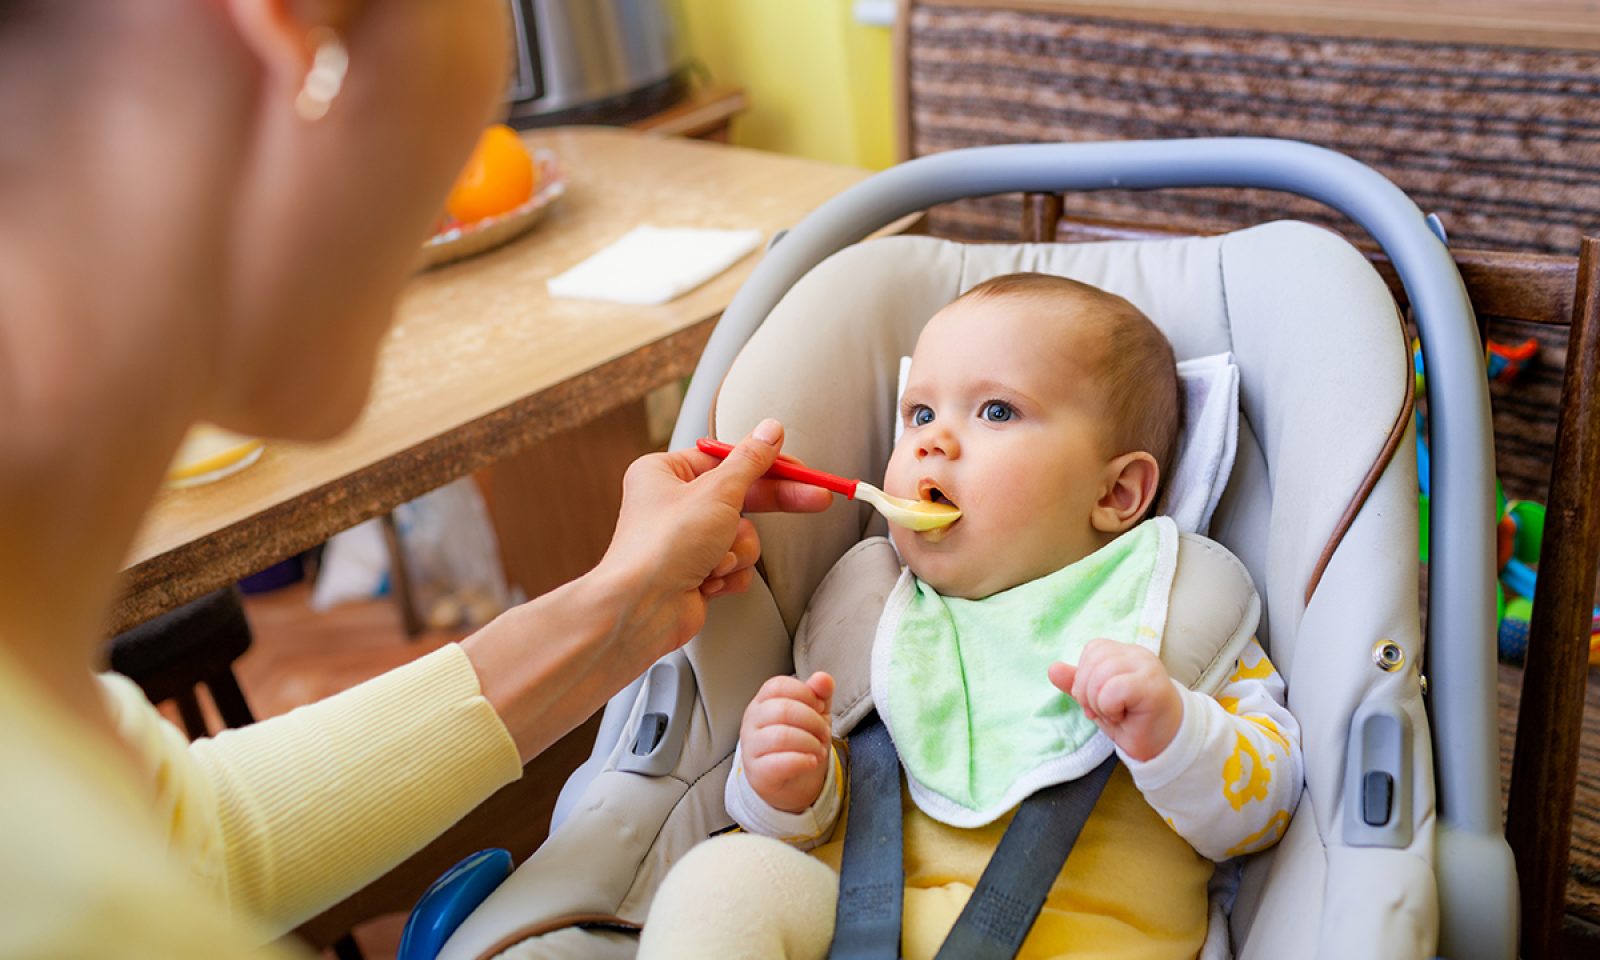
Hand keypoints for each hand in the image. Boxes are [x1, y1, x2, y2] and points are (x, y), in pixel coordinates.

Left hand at [462, 419, 829, 763]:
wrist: (641, 610)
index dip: (769, 465)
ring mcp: (685, 541)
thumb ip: (751, 461)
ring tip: (714, 559)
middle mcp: (672, 504)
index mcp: (666, 473)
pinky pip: (735, 565)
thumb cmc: (662, 547)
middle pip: (741, 496)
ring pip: (743, 536)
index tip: (803, 471)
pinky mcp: (696, 572)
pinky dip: (728, 574)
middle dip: (771, 506)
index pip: (729, 460)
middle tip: (817, 500)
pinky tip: (706, 581)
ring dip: (737, 551)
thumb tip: (770, 431)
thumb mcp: (717, 492)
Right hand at [741, 672, 835, 813]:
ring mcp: (751, 747)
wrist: (792, 783)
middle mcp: (751, 721)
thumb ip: (819, 694)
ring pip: (781, 736)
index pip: (778, 685)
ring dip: (810, 742)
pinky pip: (779, 763)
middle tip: (825, 733)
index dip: (805, 693)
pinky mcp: (757, 772)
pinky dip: (803, 761)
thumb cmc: (800, 743)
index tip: (820, 707)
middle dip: (813, 721)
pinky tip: (812, 761)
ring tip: (819, 750)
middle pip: (782, 709)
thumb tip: (823, 678)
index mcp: (762, 701)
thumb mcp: (814, 714)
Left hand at [1048, 639, 1182, 761]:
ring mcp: (1148, 667)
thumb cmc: (1132, 720)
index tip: (1098, 701)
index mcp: (1125, 653)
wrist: (1162, 745)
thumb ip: (1076, 683)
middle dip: (1087, 692)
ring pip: (1100, 674)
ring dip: (1099, 703)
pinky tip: (1123, 716)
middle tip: (1105, 711)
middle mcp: (1138, 654)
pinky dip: (1109, 708)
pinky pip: (1113, 689)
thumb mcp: (1097, 700)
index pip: (1092, 650)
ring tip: (1115, 714)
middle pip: (1093, 660)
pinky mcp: (1153, 686)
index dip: (1086, 677)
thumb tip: (1052, 669)